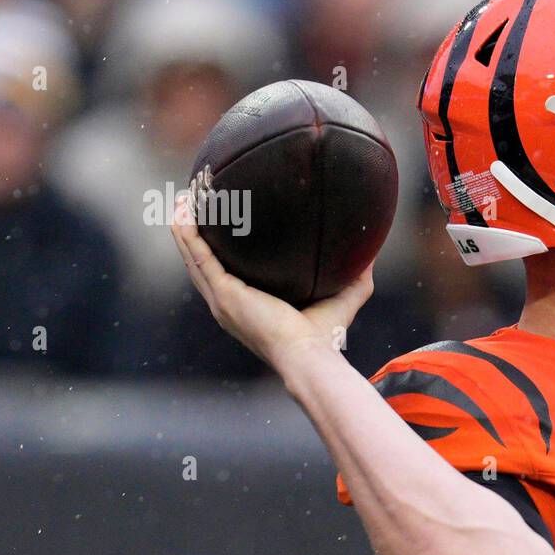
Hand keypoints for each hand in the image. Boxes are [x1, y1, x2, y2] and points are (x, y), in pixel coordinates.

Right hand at [169, 195, 373, 375]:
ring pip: (193, 256)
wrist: (309, 355)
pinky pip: (199, 257)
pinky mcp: (225, 293)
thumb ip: (356, 277)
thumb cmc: (324, 337)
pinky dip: (188, 234)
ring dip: (184, 227)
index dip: (214, 251)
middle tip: (191, 203)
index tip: (216, 226)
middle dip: (192, 233)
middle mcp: (226, 303)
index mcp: (245, 307)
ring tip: (183, 199)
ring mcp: (222, 299)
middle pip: (200, 262)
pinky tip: (183, 212)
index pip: (223, 275)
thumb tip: (371, 253)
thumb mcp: (342, 299)